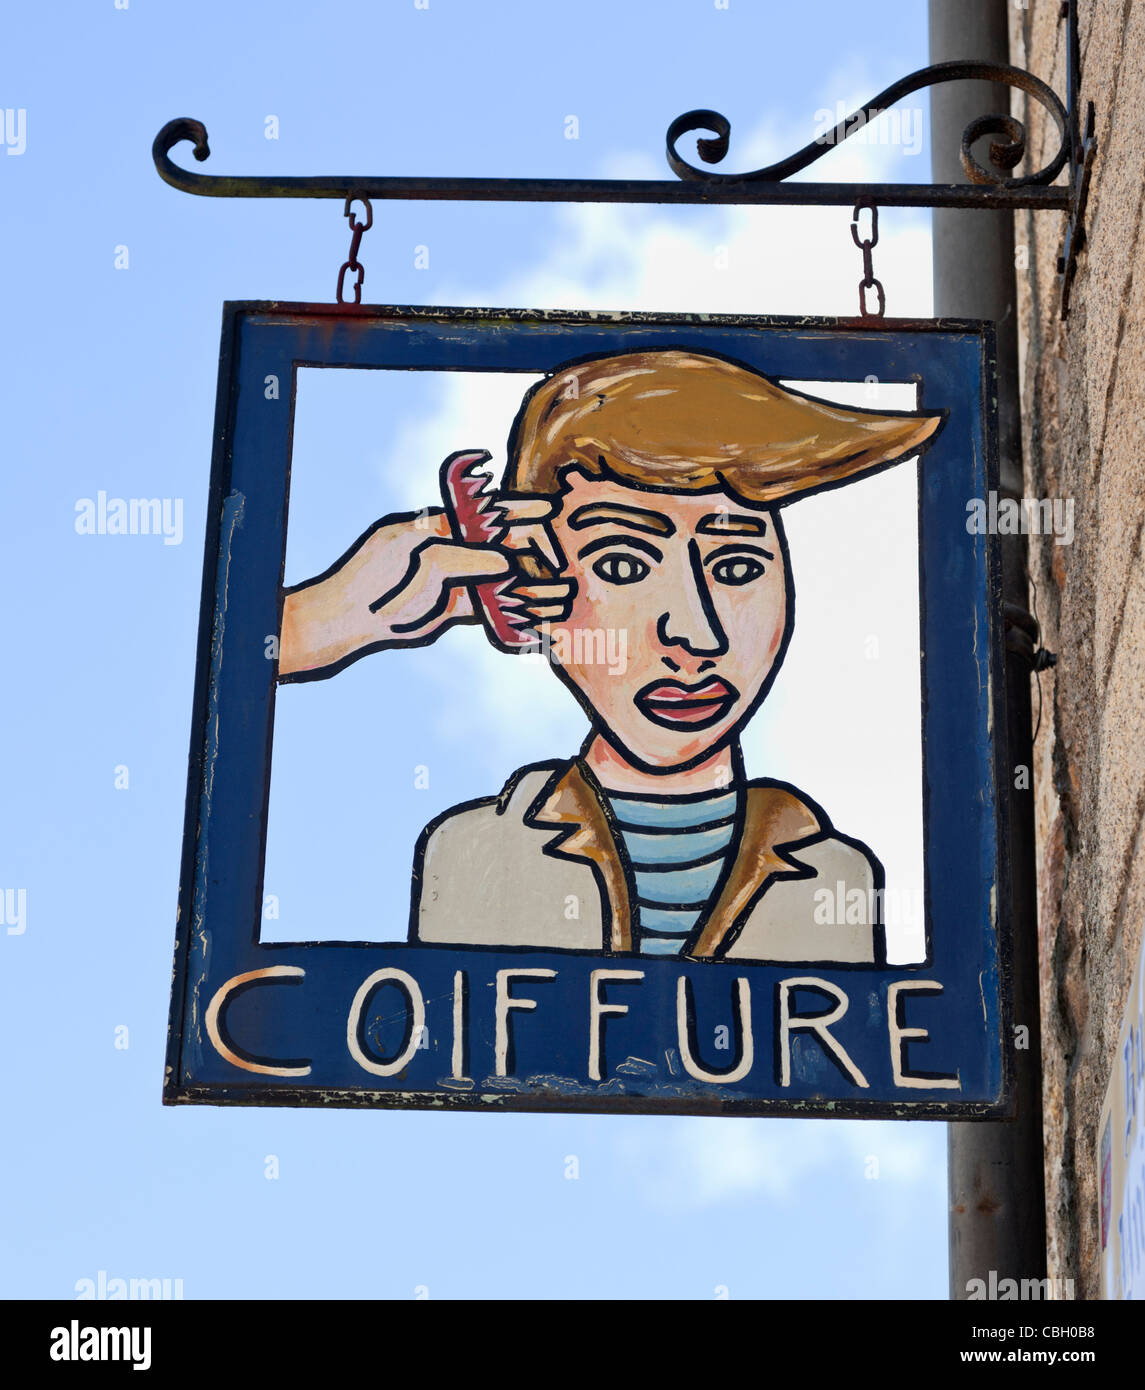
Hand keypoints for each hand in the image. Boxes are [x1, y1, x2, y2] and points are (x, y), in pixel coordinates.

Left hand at [278, 498, 569, 679]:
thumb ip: (468, 558)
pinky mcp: (449, 607)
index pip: (485, 512)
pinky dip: (509, 609)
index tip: (548, 510)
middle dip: (530, 548)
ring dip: (525, 582)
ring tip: (557, 586)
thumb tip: (508, 561)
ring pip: (496, 576)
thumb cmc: (375, 581)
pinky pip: (487, 605)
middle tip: (560, 555)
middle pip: (497, 543)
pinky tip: (532, 612)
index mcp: (436, 525)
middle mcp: (446, 548)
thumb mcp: (424, 560)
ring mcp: (449, 577)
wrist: (347, 621)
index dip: (517, 511)